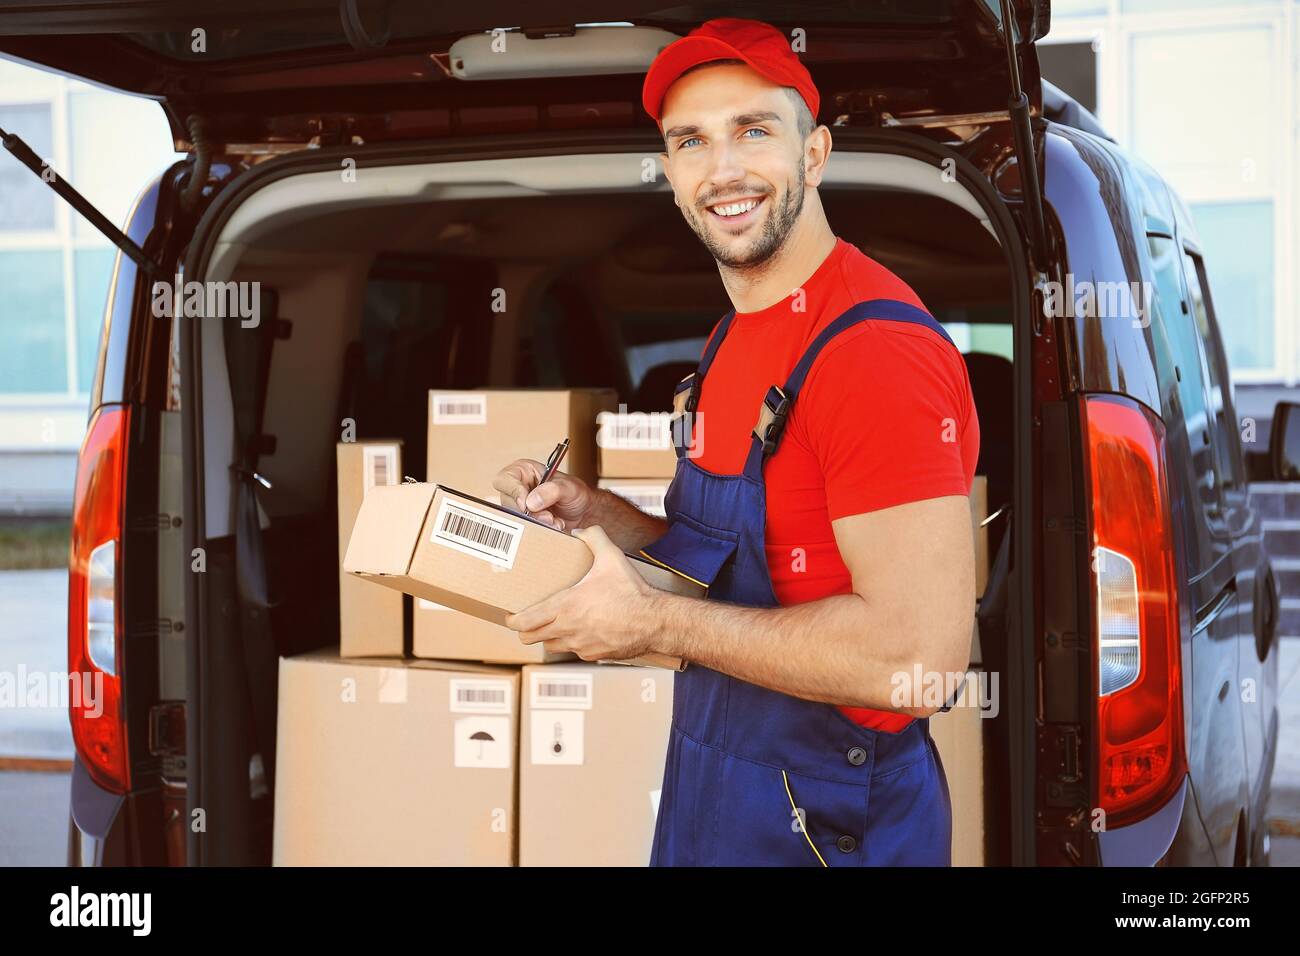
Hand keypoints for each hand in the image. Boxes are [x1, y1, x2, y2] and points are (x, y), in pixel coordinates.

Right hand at [492, 458, 596, 530]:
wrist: (585, 513)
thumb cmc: (575, 494)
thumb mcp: (569, 487)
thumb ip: (552, 490)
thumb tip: (531, 502)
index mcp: (524, 471)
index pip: (505, 479)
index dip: (513, 491)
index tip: (526, 504)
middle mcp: (517, 489)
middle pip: (508, 503)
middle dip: (529, 513)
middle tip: (548, 517)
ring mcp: (519, 508)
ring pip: (514, 519)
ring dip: (535, 523)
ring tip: (555, 521)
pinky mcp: (525, 523)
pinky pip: (522, 530)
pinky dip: (538, 530)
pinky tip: (553, 526)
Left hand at [504, 526, 659, 660]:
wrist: (655, 622)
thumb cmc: (631, 592)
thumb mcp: (611, 557)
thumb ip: (593, 538)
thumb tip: (581, 530)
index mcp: (565, 607)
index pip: (524, 621)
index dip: (512, 619)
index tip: (509, 614)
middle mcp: (567, 630)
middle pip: (530, 638)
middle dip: (525, 630)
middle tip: (527, 619)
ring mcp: (580, 645)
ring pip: (551, 646)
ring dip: (548, 636)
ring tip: (554, 623)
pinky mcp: (593, 655)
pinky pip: (574, 650)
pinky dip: (573, 642)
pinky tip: (582, 629)